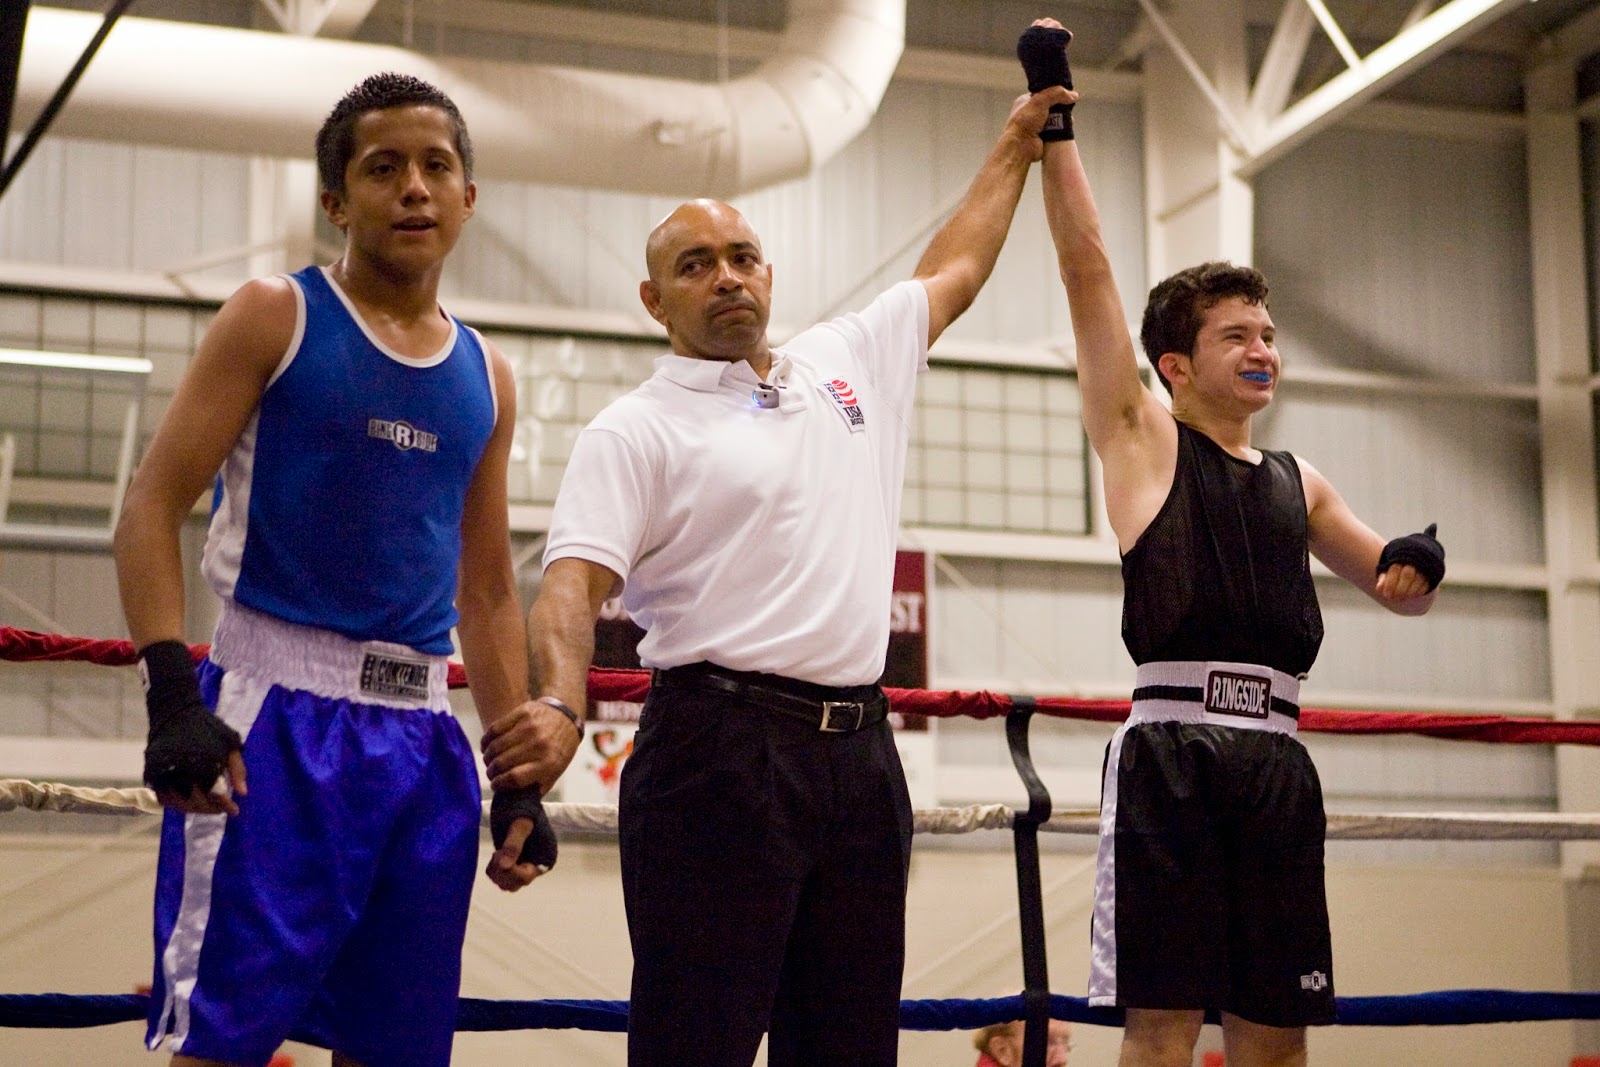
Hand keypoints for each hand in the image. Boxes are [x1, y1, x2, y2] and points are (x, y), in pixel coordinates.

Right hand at [140, 639, 246, 815]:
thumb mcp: (231, 743)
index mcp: (201, 763)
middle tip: (222, 809)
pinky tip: (190, 801)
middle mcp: (180, 770)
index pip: (213, 795)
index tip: (235, 810)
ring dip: (194, 809)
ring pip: (177, 803)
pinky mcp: (151, 772)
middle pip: (195, 802)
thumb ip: (238, 768)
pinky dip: (176, 803)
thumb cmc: (208, 726)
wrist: (176, 711)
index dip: (225, 806)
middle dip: (211, 809)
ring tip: (208, 806)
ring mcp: (163, 772)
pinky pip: (163, 796)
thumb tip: (243, 793)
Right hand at [480, 698, 581, 792]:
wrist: (566, 717)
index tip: (495, 785)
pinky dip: (486, 740)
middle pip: (502, 763)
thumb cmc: (558, 749)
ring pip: (496, 746)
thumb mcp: (555, 771)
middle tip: (491, 773)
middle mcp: (539, 745)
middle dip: (491, 772)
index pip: (514, 778)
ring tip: (488, 761)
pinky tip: (486, 746)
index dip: (499, 784)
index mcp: (548, 763)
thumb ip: (537, 786)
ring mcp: (530, 727)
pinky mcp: (522, 713)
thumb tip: (515, 803)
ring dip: (487, 757)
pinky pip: (495, 729)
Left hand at [485, 784, 557, 890]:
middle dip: (502, 872)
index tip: (500, 853)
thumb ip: (513, 845)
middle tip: (497, 852)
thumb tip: (505, 866)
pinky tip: (496, 853)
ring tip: (497, 852)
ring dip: (497, 872)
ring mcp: (526, 863)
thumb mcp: (518, 824)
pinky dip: (495, 869)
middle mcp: (537, 863)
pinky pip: (503, 876)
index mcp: (545, 857)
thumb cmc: (521, 807)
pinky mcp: (516, 860)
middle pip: (515, 884)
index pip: (524, 877)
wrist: (518, 796)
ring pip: (507, 883)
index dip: (509, 870)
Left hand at [1004, 86, 1076, 160]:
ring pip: (1055, 118)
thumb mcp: (1040, 101)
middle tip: (1068, 108)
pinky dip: (1062, 129)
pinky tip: (1066, 127)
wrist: (1021, 146)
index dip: (1055, 93)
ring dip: (1063, 118)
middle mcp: (1031, 113)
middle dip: (1061, 107)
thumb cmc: (1025, 122)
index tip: (1065, 94)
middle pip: (1052, 106)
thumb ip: (1057, 94)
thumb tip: (1073, 95)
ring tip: (1068, 119)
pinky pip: (1056, 130)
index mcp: (1025, 101)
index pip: (1044, 94)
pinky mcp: (1044, 136)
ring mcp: (1037, 125)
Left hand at [1375, 563, 1432, 600]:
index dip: (1390, 583)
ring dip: (1409, 592)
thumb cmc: (1397, 569)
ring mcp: (1424, 567)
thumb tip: (1379, 589)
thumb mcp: (1388, 572)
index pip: (1395, 569)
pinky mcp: (1432, 574)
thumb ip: (1383, 579)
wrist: (1415, 562)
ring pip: (1418, 579)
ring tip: (1402, 598)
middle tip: (1394, 598)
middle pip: (1407, 574)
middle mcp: (1413, 561)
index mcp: (1400, 558)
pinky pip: (1426, 583)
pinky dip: (1418, 592)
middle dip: (1400, 589)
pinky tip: (1411, 596)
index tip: (1386, 595)